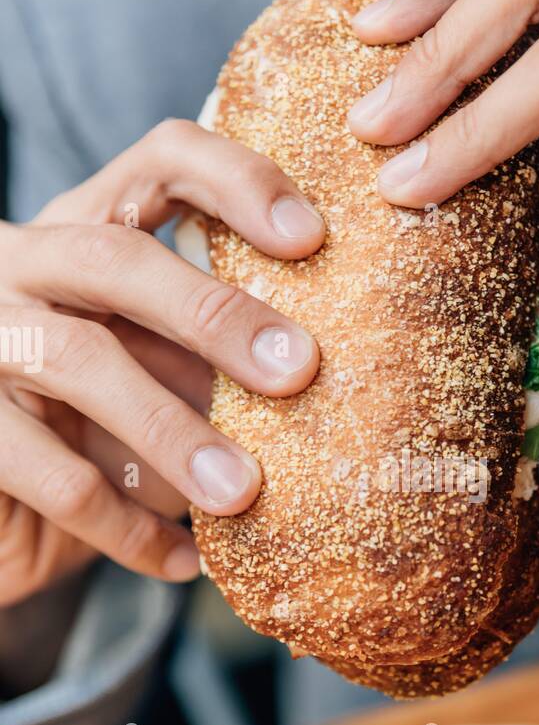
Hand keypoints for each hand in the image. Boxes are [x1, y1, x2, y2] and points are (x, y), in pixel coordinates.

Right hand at [0, 118, 323, 604]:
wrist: (0, 518)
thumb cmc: (100, 434)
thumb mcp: (165, 380)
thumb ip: (217, 359)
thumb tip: (321, 373)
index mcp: (90, 230)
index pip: (161, 161)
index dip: (237, 180)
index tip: (312, 236)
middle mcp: (24, 264)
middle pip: (115, 257)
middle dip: (214, 312)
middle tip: (298, 371)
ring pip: (75, 359)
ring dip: (171, 430)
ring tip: (243, 493)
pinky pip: (48, 473)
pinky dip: (125, 526)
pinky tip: (183, 562)